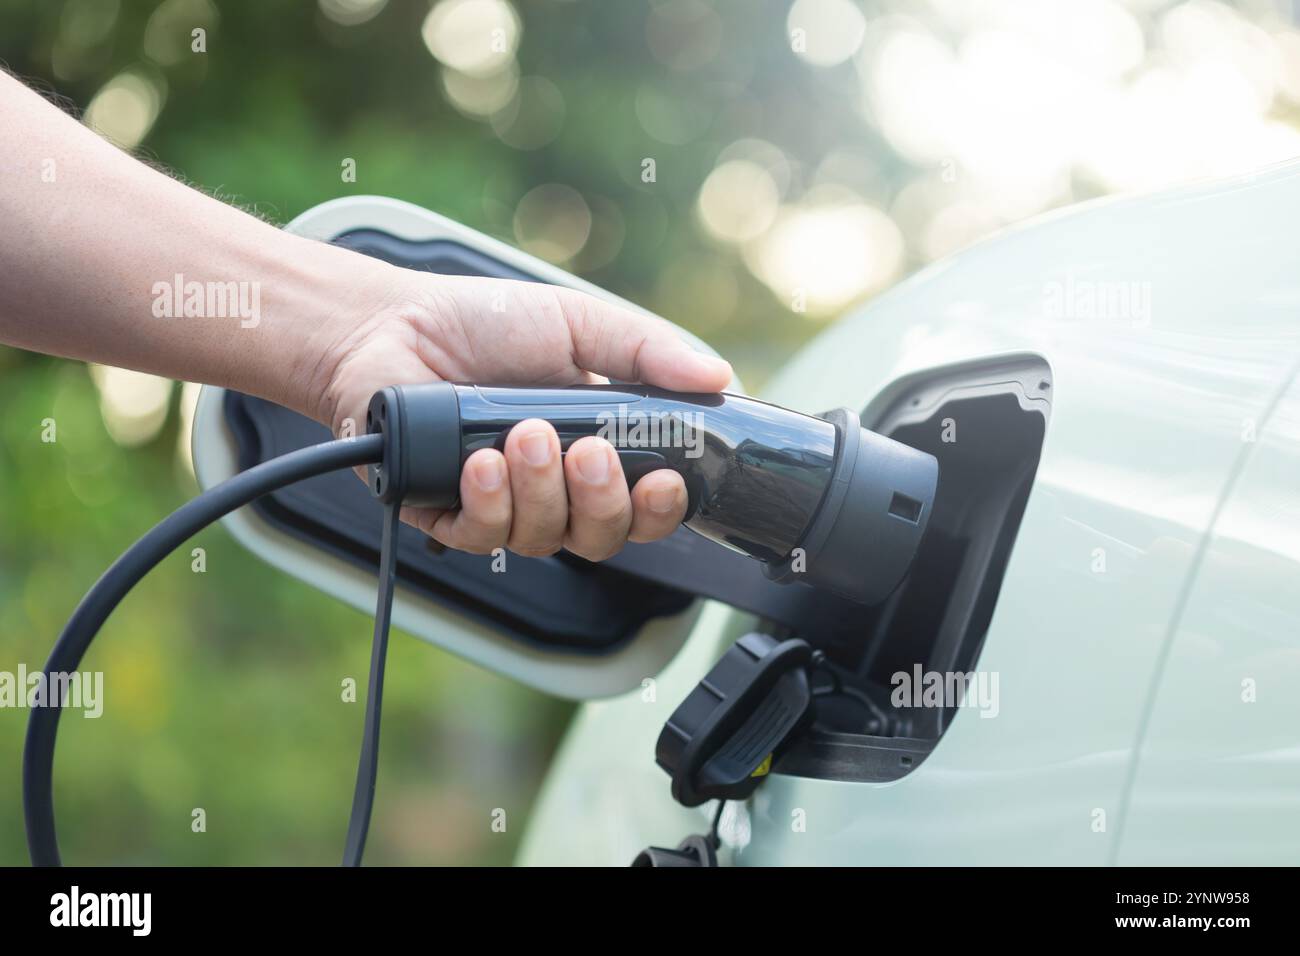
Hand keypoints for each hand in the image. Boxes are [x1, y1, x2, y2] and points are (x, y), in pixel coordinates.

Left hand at [308, 269, 732, 559]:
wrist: (390, 325)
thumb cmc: (484, 323)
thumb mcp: (579, 323)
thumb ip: (648, 351)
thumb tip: (718, 377)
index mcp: (597, 448)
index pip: (645, 504)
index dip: (660, 508)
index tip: (664, 482)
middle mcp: (555, 488)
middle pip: (603, 536)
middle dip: (601, 501)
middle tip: (585, 452)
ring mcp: (503, 505)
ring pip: (545, 539)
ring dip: (541, 491)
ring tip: (520, 435)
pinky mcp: (449, 516)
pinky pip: (483, 537)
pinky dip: (488, 502)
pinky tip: (480, 463)